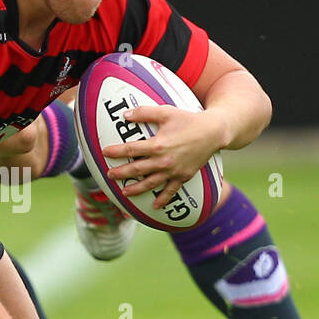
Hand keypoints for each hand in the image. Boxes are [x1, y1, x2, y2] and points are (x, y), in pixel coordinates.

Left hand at [101, 104, 226, 208]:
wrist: (213, 132)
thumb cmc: (188, 120)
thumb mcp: (166, 112)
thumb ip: (144, 113)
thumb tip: (126, 115)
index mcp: (157, 145)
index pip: (131, 150)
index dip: (116, 151)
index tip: (105, 152)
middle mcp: (163, 161)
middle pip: (136, 169)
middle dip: (121, 173)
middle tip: (109, 175)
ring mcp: (173, 171)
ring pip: (150, 183)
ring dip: (136, 189)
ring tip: (124, 193)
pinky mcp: (183, 176)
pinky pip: (171, 191)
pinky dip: (163, 199)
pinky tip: (155, 206)